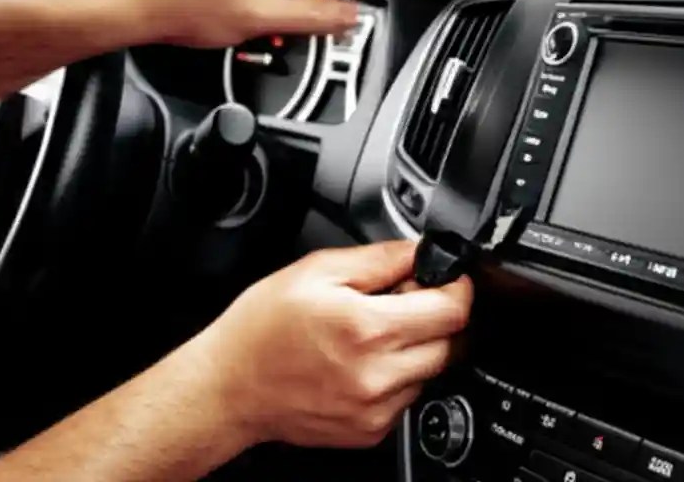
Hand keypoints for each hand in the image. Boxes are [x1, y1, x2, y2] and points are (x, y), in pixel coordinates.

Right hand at [191, 240, 472, 448]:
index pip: (453, 310)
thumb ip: (380, 259)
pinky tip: (361, 362)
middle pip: (452, 342)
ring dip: (417, 348)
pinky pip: (408, 397)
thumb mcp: (316, 271)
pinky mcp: (371, 431)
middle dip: (435, 316)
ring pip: (432, 370)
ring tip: (371, 334)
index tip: (445, 278)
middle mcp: (378, 375)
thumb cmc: (261, 329)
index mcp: (368, 329)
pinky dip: (397, 376)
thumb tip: (422, 253)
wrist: (228, 387)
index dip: (455, 287)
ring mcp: (376, 409)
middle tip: (398, 303)